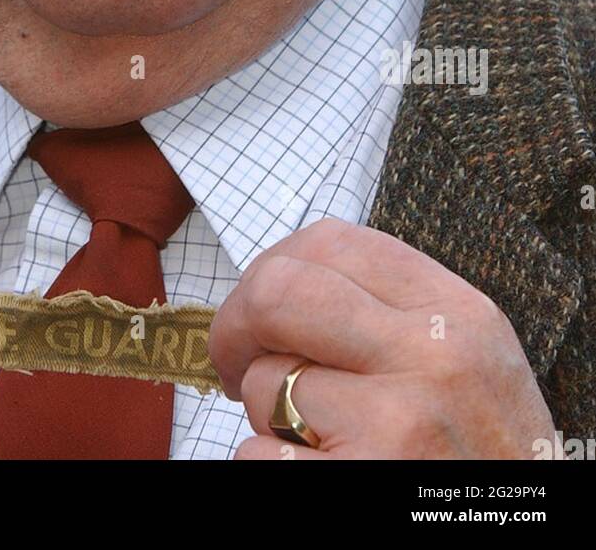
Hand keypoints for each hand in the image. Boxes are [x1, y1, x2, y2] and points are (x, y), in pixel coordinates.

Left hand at [208, 218, 555, 459]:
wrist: (528, 541)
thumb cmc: (482, 456)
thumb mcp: (469, 360)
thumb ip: (392, 309)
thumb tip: (282, 281)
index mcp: (456, 312)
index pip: (331, 242)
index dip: (272, 268)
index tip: (260, 308)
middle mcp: (432, 357)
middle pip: (279, 292)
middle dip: (234, 326)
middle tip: (234, 362)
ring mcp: (398, 423)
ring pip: (266, 381)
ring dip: (266, 413)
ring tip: (314, 439)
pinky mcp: (360, 483)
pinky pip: (258, 454)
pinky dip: (269, 466)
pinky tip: (319, 472)